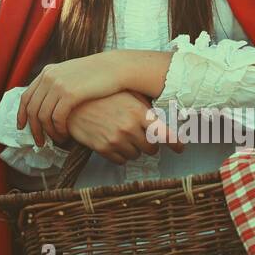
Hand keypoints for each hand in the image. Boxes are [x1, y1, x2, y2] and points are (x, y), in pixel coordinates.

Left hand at [17, 52, 131, 143]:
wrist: (117, 68)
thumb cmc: (99, 74)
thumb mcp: (73, 74)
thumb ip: (59, 83)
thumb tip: (50, 99)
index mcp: (48, 72)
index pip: (26, 96)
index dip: (21, 114)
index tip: (22, 127)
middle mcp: (49, 77)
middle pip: (32, 109)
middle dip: (34, 129)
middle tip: (39, 142)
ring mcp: (58, 85)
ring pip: (42, 116)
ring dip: (48, 132)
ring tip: (55, 141)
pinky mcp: (69, 94)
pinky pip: (56, 118)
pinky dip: (58, 130)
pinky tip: (65, 135)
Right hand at [65, 91, 184, 164]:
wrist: (73, 102)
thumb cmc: (104, 96)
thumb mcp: (128, 94)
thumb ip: (146, 107)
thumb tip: (163, 121)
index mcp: (139, 112)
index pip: (163, 133)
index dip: (175, 143)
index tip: (181, 148)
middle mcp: (129, 127)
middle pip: (151, 148)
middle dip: (149, 143)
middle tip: (140, 134)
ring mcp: (115, 139)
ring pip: (136, 155)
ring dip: (133, 148)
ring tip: (122, 134)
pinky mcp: (103, 149)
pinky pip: (121, 160)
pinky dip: (120, 154)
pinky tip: (112, 140)